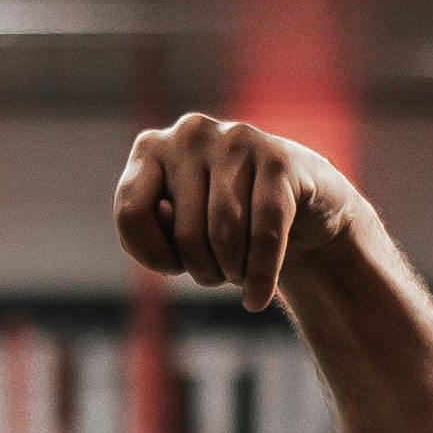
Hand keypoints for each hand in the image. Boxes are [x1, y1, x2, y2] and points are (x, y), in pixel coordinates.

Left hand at [115, 113, 358, 315]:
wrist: (300, 209)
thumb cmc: (224, 224)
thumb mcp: (176, 227)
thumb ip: (150, 226)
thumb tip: (166, 212)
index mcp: (151, 147)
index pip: (132, 213)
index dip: (152, 255)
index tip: (175, 266)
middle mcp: (190, 133)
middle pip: (185, 232)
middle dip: (203, 270)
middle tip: (219, 274)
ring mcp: (236, 139)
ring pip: (224, 233)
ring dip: (233, 273)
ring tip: (240, 274)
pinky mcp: (279, 159)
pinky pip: (265, 231)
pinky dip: (261, 275)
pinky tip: (257, 299)